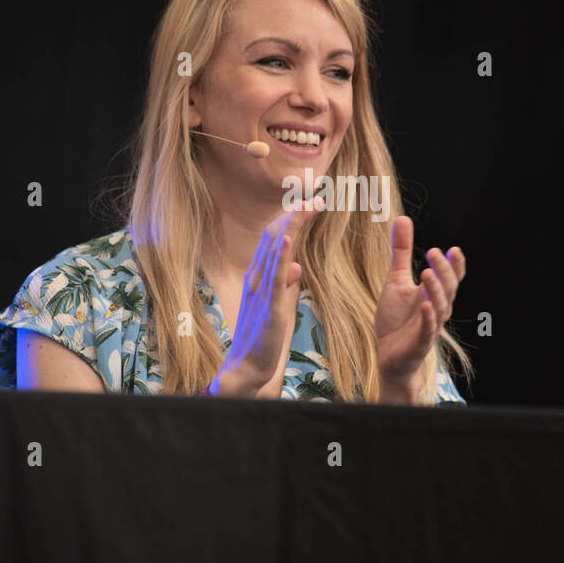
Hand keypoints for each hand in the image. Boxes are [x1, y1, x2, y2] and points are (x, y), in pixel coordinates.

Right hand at [210, 197, 325, 396]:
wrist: (248, 366)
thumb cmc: (263, 336)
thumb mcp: (278, 305)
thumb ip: (285, 284)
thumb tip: (296, 266)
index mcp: (260, 276)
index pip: (276, 239)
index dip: (293, 219)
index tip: (313, 203)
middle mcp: (257, 277)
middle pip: (275, 237)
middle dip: (295, 215)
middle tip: (316, 196)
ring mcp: (261, 291)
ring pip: (275, 250)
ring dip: (291, 226)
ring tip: (306, 205)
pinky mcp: (269, 307)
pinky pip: (275, 277)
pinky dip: (281, 256)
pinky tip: (288, 238)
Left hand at [374, 216, 465, 403]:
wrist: (388, 356)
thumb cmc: (396, 319)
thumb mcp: (396, 280)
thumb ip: (402, 252)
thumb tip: (404, 218)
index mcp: (434, 293)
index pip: (451, 277)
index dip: (454, 264)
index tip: (452, 249)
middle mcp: (437, 308)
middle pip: (448, 288)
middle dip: (444, 270)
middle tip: (434, 252)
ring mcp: (430, 326)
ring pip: (440, 306)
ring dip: (436, 289)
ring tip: (427, 272)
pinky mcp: (419, 342)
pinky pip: (427, 329)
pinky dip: (428, 317)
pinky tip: (424, 304)